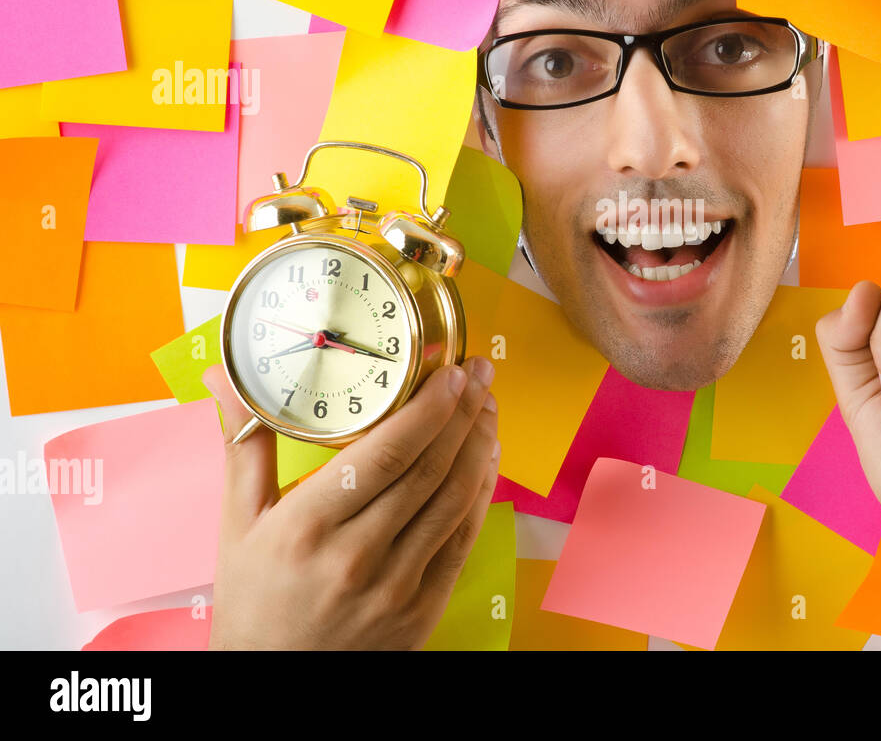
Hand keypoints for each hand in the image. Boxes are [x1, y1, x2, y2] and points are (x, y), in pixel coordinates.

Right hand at [201, 355, 499, 649]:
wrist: (273, 680)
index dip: (427, 408)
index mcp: (306, 526)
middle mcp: (355, 556)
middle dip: (463, 413)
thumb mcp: (238, 522)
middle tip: (479, 372)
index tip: (449, 371)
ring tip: (488, 407)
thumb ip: (245, 445)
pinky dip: (481, 494)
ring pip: (454, 500)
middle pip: (428, 469)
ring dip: (480, 446)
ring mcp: (394, 586)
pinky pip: (462, 540)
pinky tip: (486, 459)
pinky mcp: (422, 609)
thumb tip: (224, 376)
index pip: (386, 453)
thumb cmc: (253, 598)